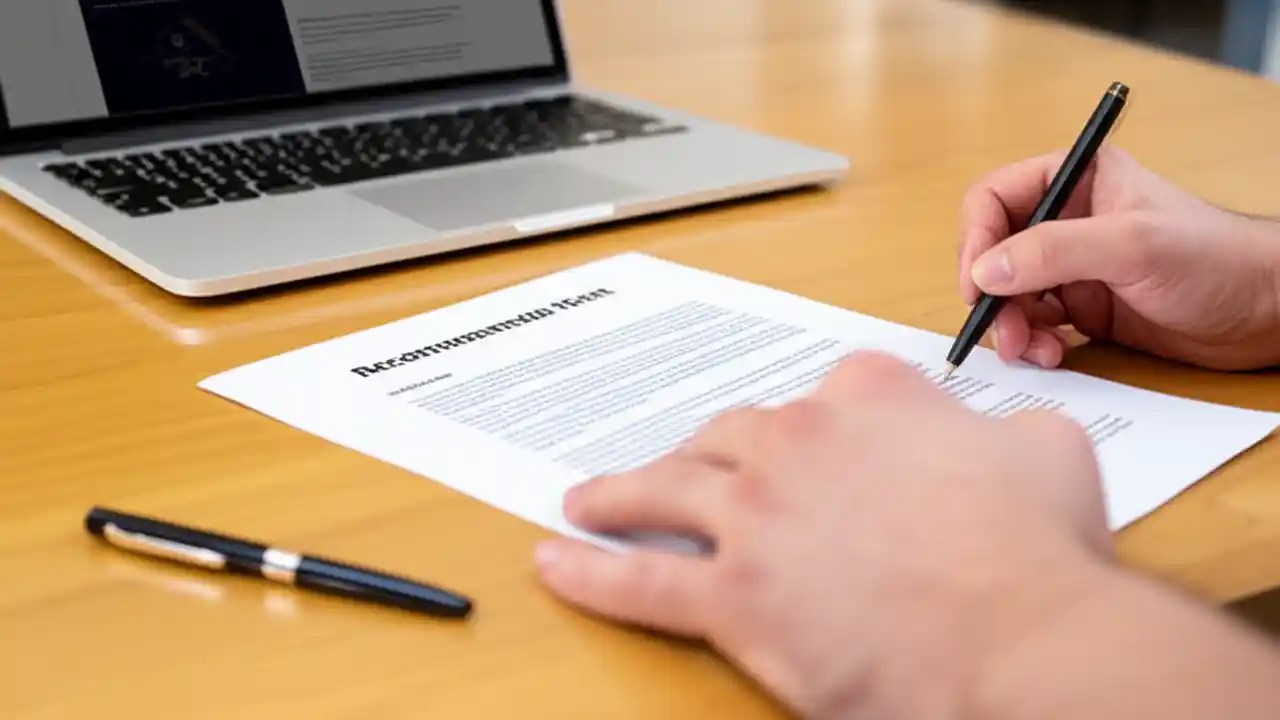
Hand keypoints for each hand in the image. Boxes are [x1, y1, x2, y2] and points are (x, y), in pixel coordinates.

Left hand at [535, 352, 1114, 717]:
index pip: (822, 392)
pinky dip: (591, 572)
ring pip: (666, 489)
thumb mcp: (1046, 451)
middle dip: (706, 454)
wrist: (1018, 632)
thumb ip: (1006, 428)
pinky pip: (639, 580)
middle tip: (687, 470)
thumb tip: (1003, 438)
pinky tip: (558, 562)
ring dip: (622, 493)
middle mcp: (797, 438)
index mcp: (868, 395)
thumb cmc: (1039, 549)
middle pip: (729, 435)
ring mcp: (755, 512)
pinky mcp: (731, 592)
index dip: (816, 424)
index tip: (810, 442)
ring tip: (593, 500)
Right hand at [959, 146, 1279, 370]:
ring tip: (1031, 350)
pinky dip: (1032, 343)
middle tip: (1002, 330)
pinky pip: (1034, 324)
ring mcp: (1073, 266)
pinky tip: (1052, 355)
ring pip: (1009, 294)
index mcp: (1075, 180)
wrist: (1264, 311)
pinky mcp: (1083, 307)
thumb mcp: (1131, 246)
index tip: (976, 283)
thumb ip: (1053, 252)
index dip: (977, 239)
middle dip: (993, 295)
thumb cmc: (1214, 259)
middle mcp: (1067, 219)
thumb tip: (983, 272)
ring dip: (1010, 326)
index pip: (995, 199)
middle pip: (993, 252)